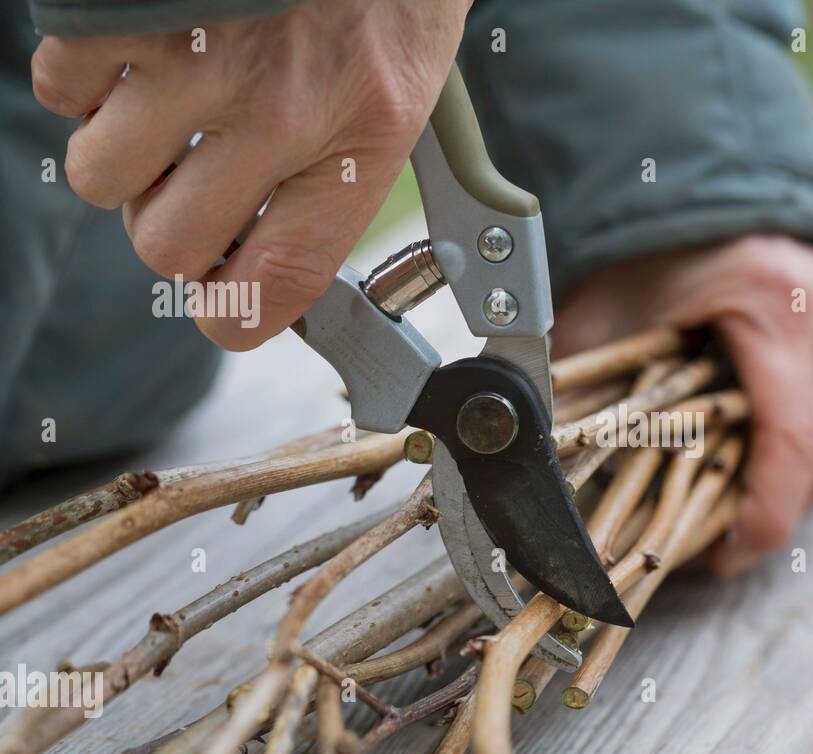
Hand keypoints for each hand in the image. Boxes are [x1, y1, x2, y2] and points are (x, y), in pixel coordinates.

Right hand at [31, 0, 470, 349]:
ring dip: (125, 156)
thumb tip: (270, 261)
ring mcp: (198, 56)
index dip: (235, 317)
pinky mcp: (132, 8)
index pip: (276, 284)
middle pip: (166, 246)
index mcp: (357, 143)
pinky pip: (62, 88)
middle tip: (197, 186)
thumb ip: (339, 184)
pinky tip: (138, 54)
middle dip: (172, 227)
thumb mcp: (403, 99)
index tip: (225, 306)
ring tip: (169, 110)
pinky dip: (86, 81)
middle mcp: (278, 111)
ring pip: (103, 176)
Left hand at [554, 235, 812, 574]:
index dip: (762, 516)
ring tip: (743, 504)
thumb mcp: (600, 314)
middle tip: (718, 540)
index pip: (791, 442)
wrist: (686, 169)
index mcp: (773, 304)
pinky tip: (774, 459)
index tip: (724, 555)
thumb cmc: (640, 242)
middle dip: (778, 510)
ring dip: (806, 484)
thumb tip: (531, 465)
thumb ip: (575, 387)